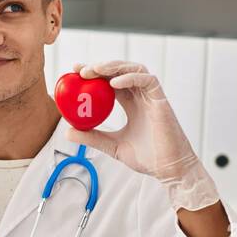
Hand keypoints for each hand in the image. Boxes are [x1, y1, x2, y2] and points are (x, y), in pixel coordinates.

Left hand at [64, 60, 219, 211]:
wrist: (168, 169)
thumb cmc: (147, 158)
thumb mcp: (112, 146)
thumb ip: (93, 137)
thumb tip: (67, 132)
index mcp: (131, 104)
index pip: (110, 81)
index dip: (93, 75)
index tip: (74, 73)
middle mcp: (141, 96)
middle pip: (119, 71)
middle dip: (99, 67)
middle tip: (79, 70)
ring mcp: (151, 97)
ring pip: (133, 69)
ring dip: (113, 66)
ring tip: (94, 70)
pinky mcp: (161, 100)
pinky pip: (146, 80)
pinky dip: (130, 78)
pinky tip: (114, 83)